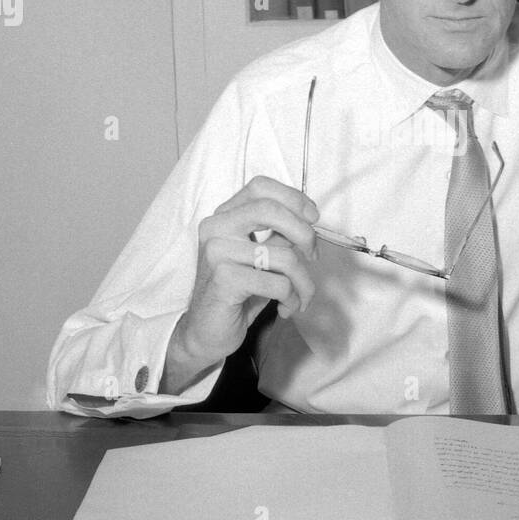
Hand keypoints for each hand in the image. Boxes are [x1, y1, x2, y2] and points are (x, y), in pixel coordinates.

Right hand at [162, 177, 318, 390]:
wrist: (205, 333)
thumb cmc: (238, 293)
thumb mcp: (260, 257)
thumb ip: (277, 235)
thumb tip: (309, 221)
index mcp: (224, 217)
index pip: (261, 187)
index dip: (293, 198)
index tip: (313, 218)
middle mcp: (215, 228)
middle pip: (271, 210)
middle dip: (304, 233)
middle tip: (313, 256)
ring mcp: (216, 253)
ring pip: (283, 256)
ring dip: (303, 282)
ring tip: (299, 297)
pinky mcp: (224, 279)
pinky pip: (278, 283)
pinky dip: (291, 299)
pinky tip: (285, 309)